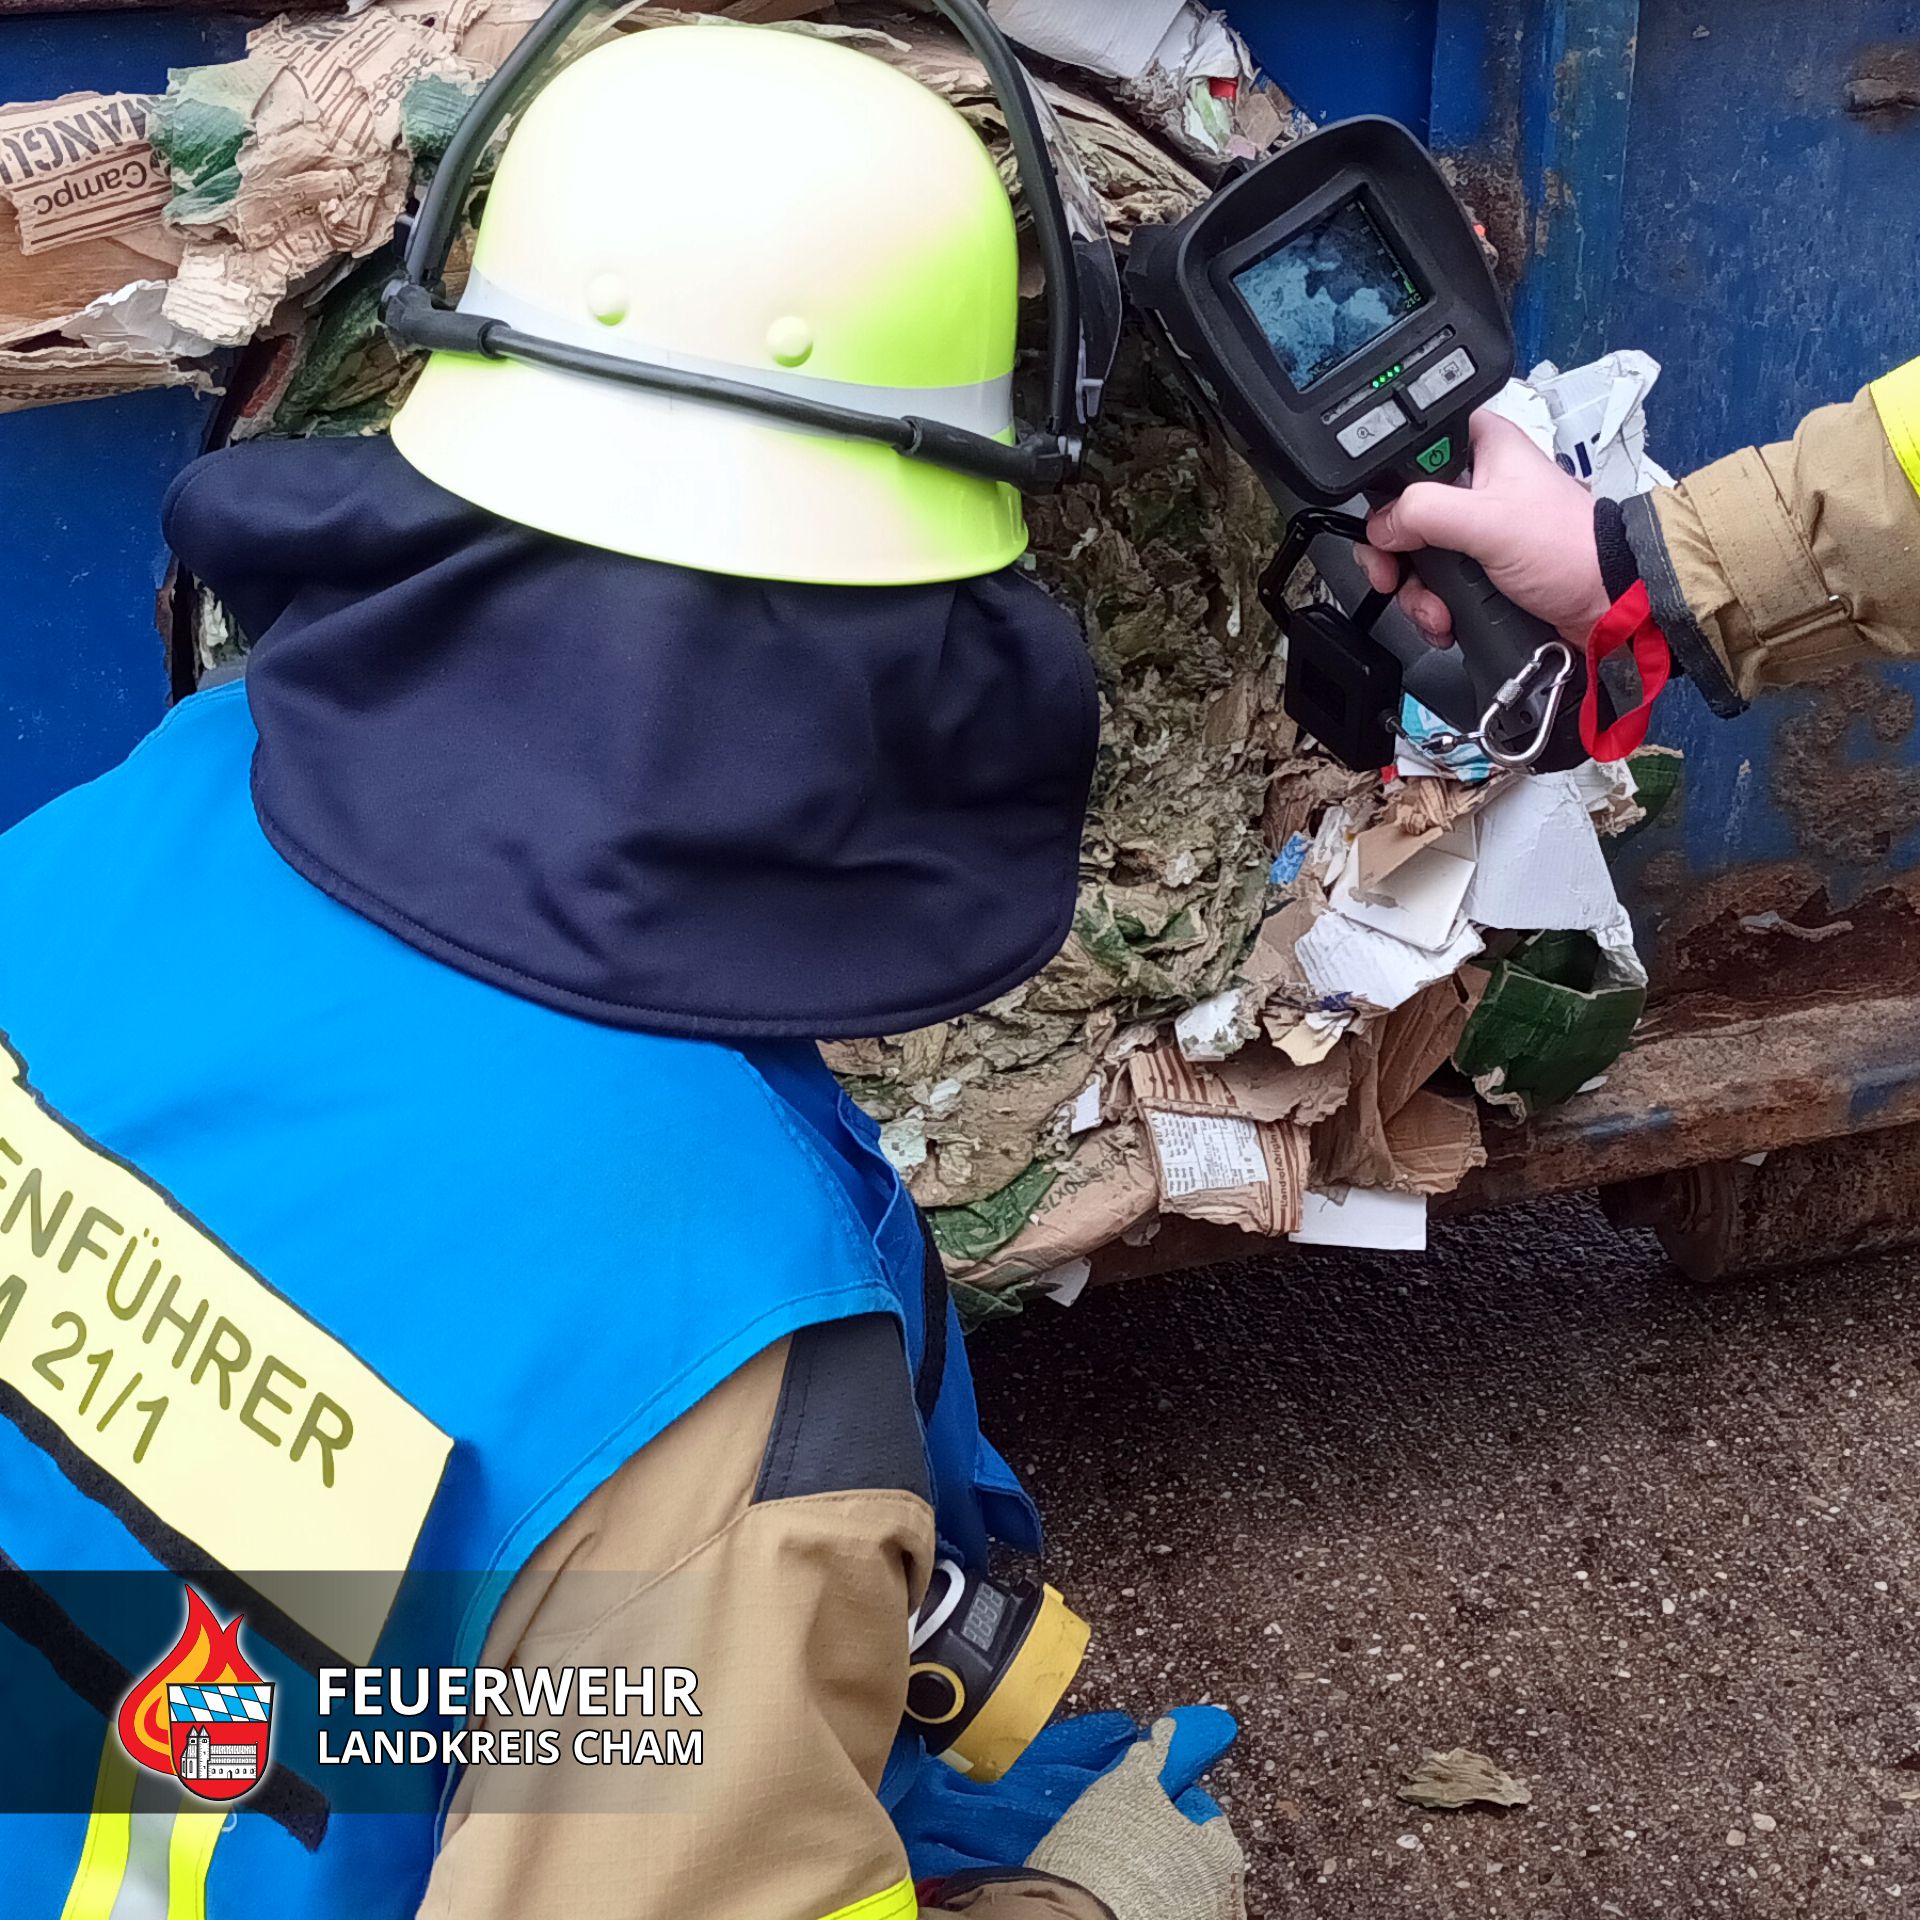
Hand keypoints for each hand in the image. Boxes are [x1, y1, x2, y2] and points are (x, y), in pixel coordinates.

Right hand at [1026, 1717, 1246, 1919]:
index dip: (1173, 1796)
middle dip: (1165, 1833)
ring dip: (1154, 1864)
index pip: (1205, 1811)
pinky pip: (1161, 1903)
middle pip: (1193, 1849)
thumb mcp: (1129, 1785)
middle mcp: (1221, 1897)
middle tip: (1133, 1824)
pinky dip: (1145, 1892)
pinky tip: (1116, 1881)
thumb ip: (1152, 1756)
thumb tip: (1165, 1731)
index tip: (1148, 1794)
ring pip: (1176, 1880)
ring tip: (1118, 1854)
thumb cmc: (1112, 1849)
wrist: (1079, 1915)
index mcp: (1224, 1855)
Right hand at [1355, 408, 1610, 646]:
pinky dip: (1433, 609)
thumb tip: (1381, 525)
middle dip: (1396, 557)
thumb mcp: (1489, 521)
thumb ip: (1424, 512)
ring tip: (1438, 610)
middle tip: (1395, 577)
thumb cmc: (1572, 550)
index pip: (1409, 454)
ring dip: (1417, 593)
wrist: (1607, 606)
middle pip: (1403, 514)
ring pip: (1414, 557)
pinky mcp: (1477, 569)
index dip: (1389, 492)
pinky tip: (1447, 620)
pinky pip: (1432, 587)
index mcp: (1481, 447)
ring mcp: (1474, 531)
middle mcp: (1474, 485)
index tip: (1386, 528)